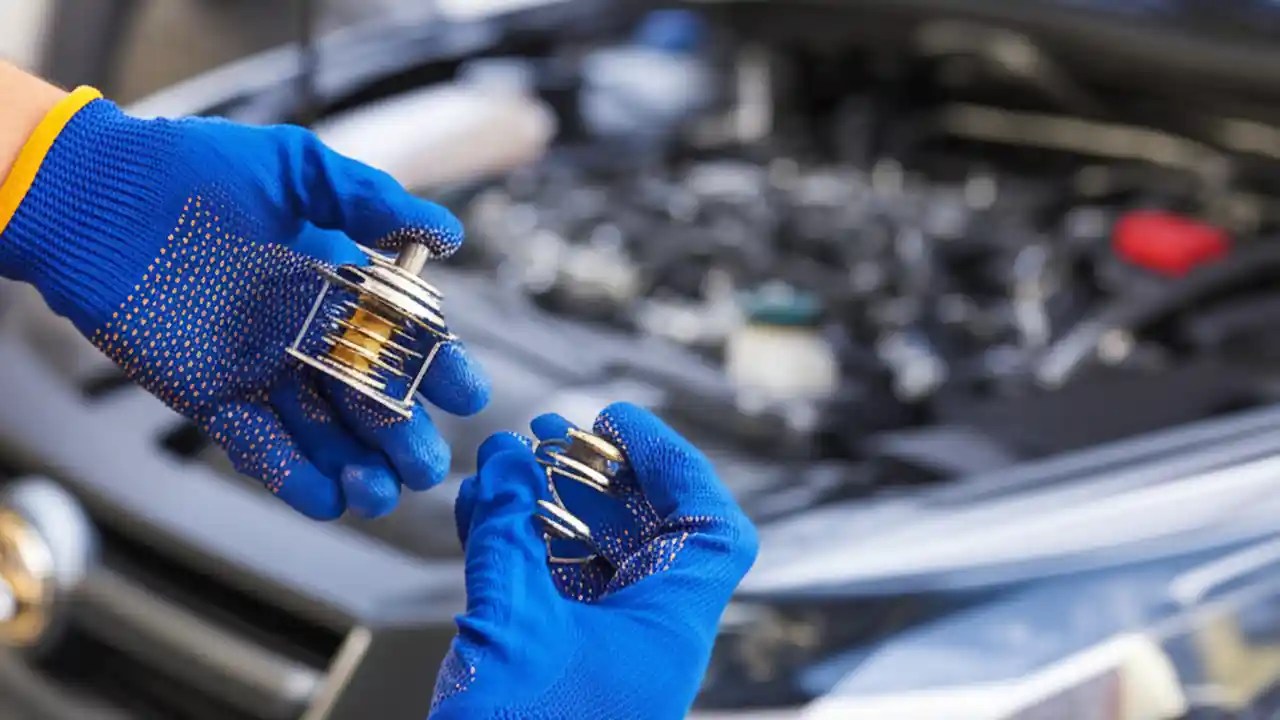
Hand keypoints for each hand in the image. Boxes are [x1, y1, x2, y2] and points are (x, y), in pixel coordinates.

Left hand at [0, 90, 488, 518]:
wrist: (98, 196)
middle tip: (426, 466)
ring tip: (379, 494)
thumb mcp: (295, 167)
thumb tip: (446, 234)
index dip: (439, 368)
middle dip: (404, 438)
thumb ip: (368, 198)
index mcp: (338, 285)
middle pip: (371, 401)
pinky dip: (290, 476)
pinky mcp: (211, 396)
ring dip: (356, 471)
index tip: (467, 394)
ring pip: (322, 436)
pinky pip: (258, 447)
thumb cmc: (194, 169)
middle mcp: (308, 334)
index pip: (403, 338)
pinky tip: (324, 497)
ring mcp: (262, 370)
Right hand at [432, 402, 757, 719]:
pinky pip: (564, 596)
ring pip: (603, 564)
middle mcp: (652, 640)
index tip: (617, 420)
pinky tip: (488, 523)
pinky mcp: (571, 676)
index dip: (673, 460)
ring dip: (558, 512)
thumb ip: (504, 532)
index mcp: (670, 626)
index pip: (710, 523)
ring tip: (510, 471)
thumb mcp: (506, 622)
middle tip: (552, 438)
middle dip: (601, 478)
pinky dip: (532, 554)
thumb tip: (503, 458)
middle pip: (654, 533)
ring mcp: (612, 661)